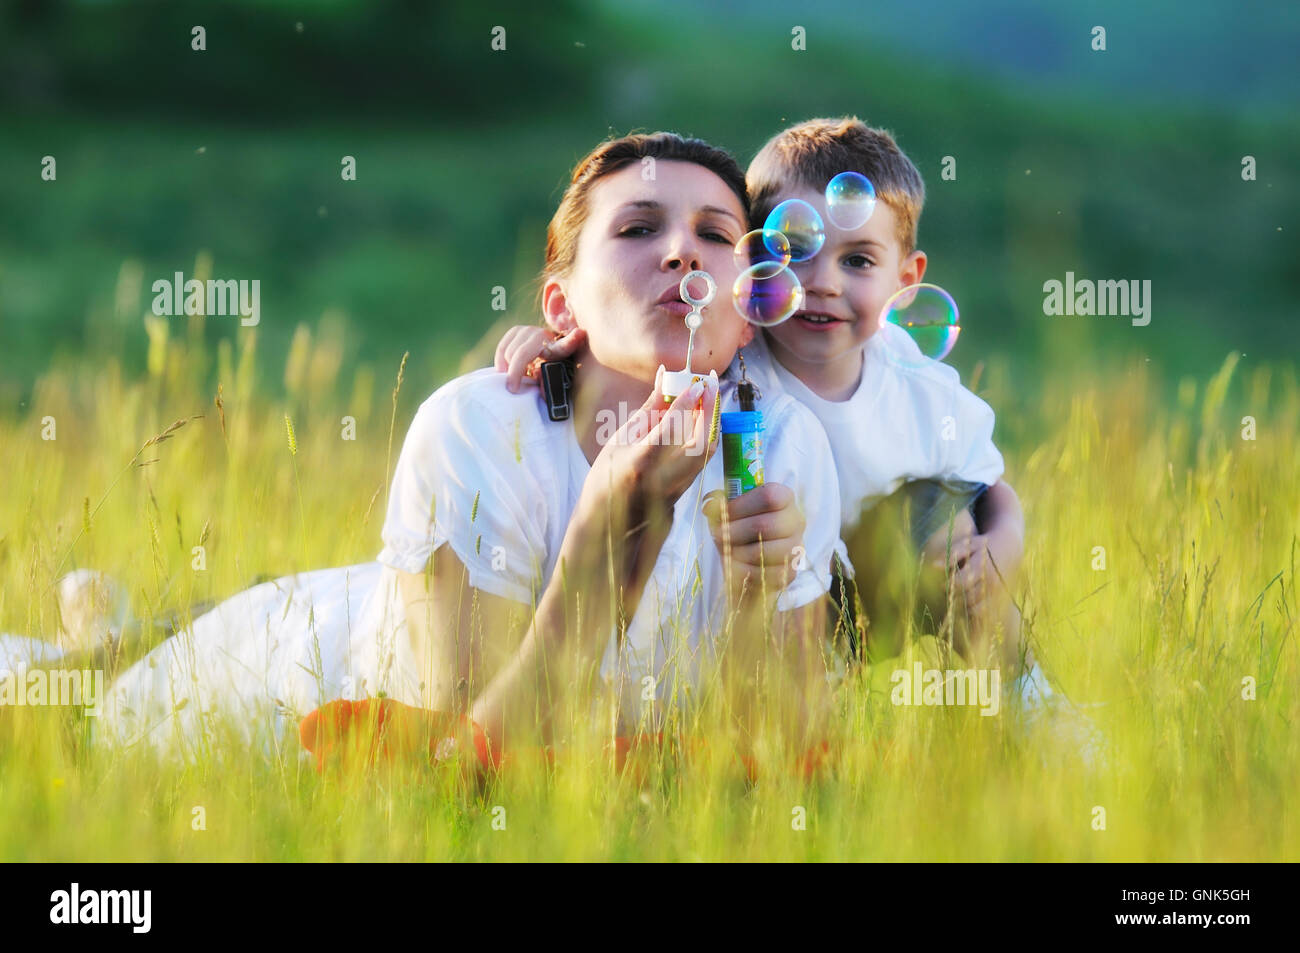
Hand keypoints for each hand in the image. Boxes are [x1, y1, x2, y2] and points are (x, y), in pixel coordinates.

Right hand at [493, 326, 586, 392]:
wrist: (542, 355)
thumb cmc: (549, 371)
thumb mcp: (551, 380)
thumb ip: (548, 385)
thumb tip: (542, 393)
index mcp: (558, 349)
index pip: (567, 345)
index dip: (573, 339)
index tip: (580, 333)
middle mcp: (544, 335)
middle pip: (523, 352)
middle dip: (515, 371)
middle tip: (512, 389)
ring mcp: (529, 330)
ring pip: (510, 350)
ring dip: (507, 367)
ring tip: (511, 380)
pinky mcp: (516, 331)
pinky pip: (502, 347)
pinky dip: (500, 361)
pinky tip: (503, 371)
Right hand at [581, 365, 720, 520]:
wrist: (605, 519)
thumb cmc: (606, 475)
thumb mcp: (621, 439)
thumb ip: (649, 410)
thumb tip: (664, 379)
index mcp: (640, 463)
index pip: (670, 429)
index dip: (686, 403)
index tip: (696, 384)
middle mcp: (662, 477)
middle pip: (700, 442)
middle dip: (710, 409)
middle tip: (710, 384)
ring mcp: (676, 487)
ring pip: (707, 450)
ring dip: (711, 419)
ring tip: (706, 396)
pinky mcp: (684, 490)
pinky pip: (703, 457)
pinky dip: (706, 432)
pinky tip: (701, 417)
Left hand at [702, 483, 806, 597]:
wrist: (750, 554)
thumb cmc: (740, 524)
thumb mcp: (729, 508)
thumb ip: (718, 502)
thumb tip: (709, 505)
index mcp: (784, 497)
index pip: (770, 496)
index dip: (741, 505)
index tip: (723, 512)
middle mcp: (795, 521)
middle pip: (764, 525)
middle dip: (734, 531)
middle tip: (717, 534)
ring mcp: (796, 547)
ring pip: (762, 552)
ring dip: (737, 552)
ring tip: (726, 549)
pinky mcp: (790, 572)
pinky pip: (762, 574)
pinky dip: (743, 570)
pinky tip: (735, 563)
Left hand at [948, 525, 1022, 622]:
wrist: (1009, 550)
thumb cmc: (984, 547)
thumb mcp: (969, 544)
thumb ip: (952, 554)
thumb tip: (935, 566)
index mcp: (983, 569)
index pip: (962, 584)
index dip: (949, 586)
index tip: (943, 584)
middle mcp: (992, 585)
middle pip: (967, 599)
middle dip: (955, 597)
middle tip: (949, 592)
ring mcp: (998, 595)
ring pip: (975, 610)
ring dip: (963, 608)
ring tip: (957, 599)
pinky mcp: (1000, 602)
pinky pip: (984, 616)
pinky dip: (973, 617)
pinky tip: (966, 609)